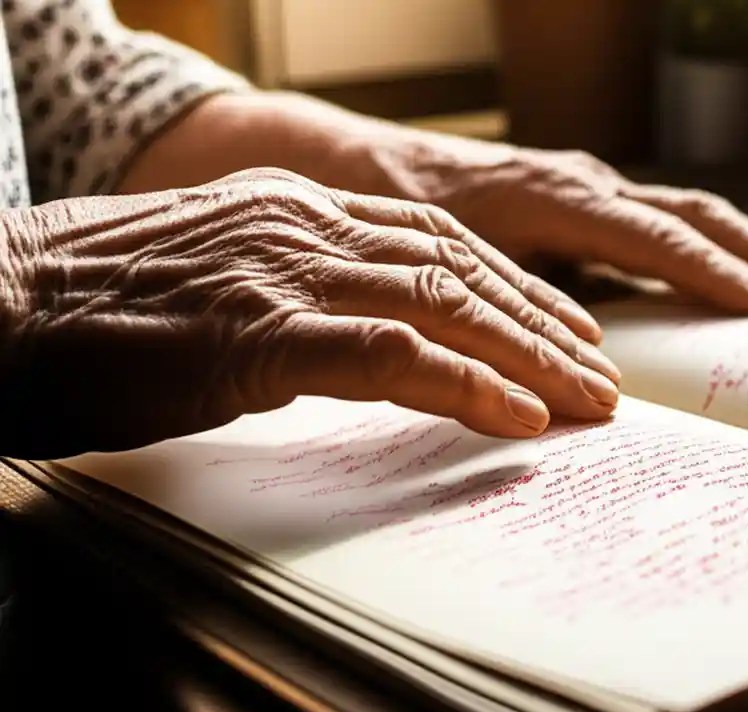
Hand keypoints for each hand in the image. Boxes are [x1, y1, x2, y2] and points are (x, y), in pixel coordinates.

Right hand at [0, 168, 619, 459]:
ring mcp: (286, 274)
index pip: (441, 241)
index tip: (567, 330)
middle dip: (545, 326)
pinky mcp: (258, 335)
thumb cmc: (100, 305)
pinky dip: (465, 386)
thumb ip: (300, 287)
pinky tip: (517, 419)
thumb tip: (366, 331)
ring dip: (530, 359)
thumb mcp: (223, 274)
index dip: (517, 287)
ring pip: (448, 306)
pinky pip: (391, 357)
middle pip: (465, 271)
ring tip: (588, 403)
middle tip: (601, 376)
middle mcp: (308, 227)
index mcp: (302, 210)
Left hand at [354, 134, 747, 314]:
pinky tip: (734, 282)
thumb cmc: (401, 216)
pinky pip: (663, 225)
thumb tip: (591, 369)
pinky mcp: (584, 203)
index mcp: (561, 197)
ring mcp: (590, 190)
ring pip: (689, 215)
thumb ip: (519, 308)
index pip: (661, 238)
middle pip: (698, 216)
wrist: (363, 165)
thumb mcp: (454, 267)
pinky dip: (710, 252)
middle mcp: (588, 184)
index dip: (721, 275)